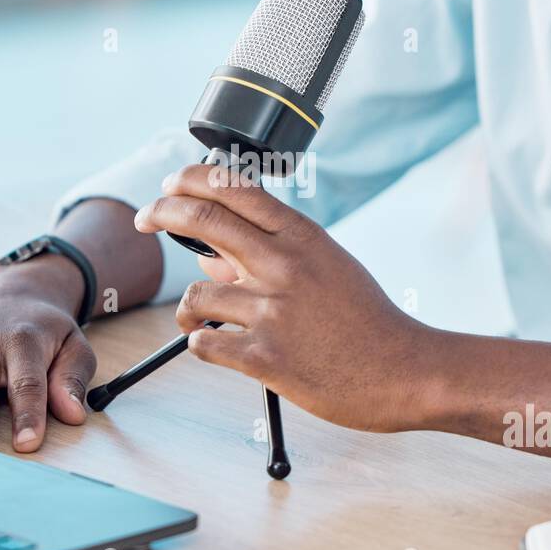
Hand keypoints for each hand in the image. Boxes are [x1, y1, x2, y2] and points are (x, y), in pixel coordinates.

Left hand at [134, 164, 436, 432]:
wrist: (405, 370)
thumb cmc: (368, 321)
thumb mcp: (328, 269)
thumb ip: (272, 255)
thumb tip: (212, 253)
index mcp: (302, 237)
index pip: (234, 188)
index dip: (191, 179)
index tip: (169, 186)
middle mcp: (284, 265)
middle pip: (203, 217)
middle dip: (161, 212)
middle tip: (145, 218)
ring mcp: (274, 311)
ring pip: (196, 292)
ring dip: (187, 307)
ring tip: (198, 318)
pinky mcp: (266, 357)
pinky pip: (204, 342)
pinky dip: (201, 343)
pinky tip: (216, 346)